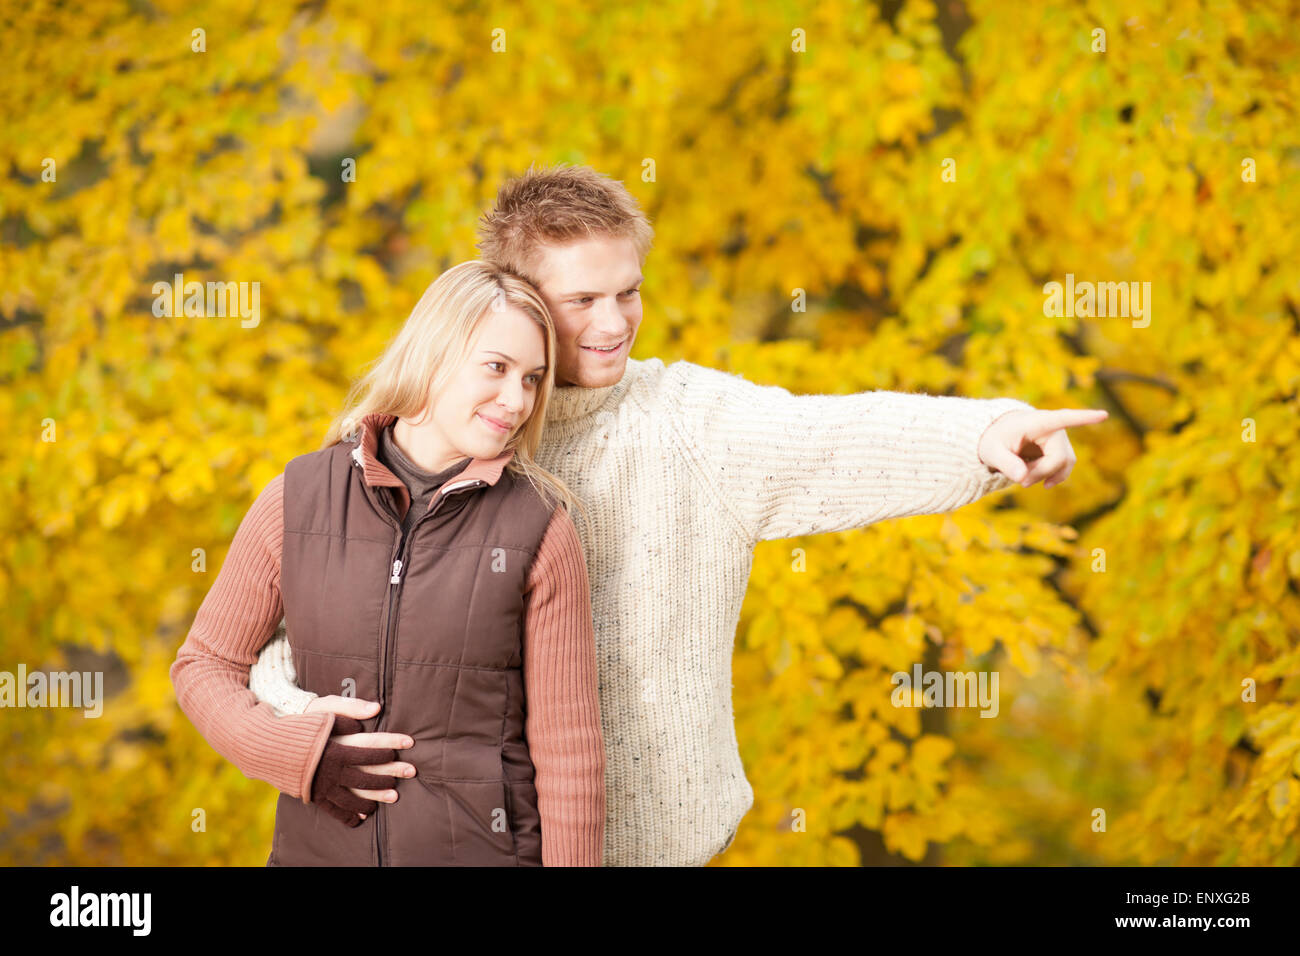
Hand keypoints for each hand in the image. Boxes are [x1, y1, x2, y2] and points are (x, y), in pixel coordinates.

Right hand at [306, 695, 416, 823]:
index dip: (391, 744)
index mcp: (335, 748)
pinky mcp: (314, 795)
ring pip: (353, 796)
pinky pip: (334, 809)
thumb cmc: (300, 723)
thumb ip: (350, 709)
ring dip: (375, 797)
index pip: (370, 747)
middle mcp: (330, 769)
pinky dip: (349, 814)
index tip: (409, 742)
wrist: (266, 744)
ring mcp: (322, 785)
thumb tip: (377, 708)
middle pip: (367, 774)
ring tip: (393, 796)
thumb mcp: (324, 710)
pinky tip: (363, 816)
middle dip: (391, 773)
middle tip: (411, 772)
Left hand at [977, 406, 1107, 488]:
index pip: (1063, 418)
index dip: (1083, 418)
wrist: (1000, 438)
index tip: (1104, 414)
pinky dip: (1050, 477)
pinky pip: (1063, 469)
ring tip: (1024, 479)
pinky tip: (1038, 481)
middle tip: (1021, 482)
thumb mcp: (991, 451)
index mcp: (1038, 421)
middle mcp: (1055, 429)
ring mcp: (1060, 441)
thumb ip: (1005, 463)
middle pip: (1059, 457)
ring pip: (1064, 465)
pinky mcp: (1061, 452)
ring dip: (1046, 476)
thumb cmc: (996, 439)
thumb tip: (1022, 478)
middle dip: (1041, 472)